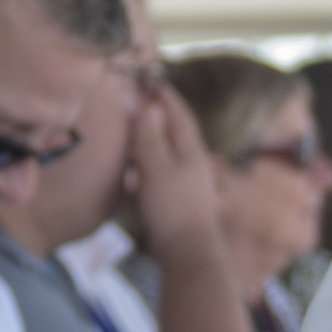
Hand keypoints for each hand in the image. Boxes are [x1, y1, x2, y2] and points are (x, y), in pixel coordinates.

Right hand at [121, 75, 225, 258]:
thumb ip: (151, 136)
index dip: (164, 94)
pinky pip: (165, 171)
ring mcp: (190, 183)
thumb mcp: (156, 167)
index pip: (178, 112)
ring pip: (171, 151)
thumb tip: (150, 106)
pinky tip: (139, 170)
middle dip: (161, 114)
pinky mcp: (181, 200)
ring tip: (137, 131)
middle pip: (177, 130)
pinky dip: (151, 162)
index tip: (150, 79)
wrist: (188, 253)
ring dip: (155, 138)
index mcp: (190, 149)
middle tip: (142, 100)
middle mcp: (194, 163)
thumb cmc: (171, 208)